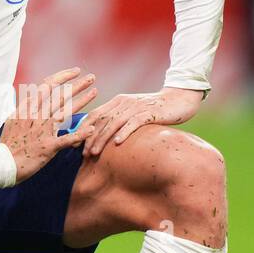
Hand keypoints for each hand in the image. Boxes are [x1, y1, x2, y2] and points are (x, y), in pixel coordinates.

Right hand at [0, 67, 97, 181]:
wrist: (2, 164)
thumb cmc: (8, 144)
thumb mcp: (12, 120)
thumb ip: (24, 107)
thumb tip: (31, 94)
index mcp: (27, 108)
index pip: (47, 86)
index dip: (62, 77)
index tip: (75, 72)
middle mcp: (36, 116)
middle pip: (59, 96)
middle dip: (77, 85)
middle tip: (91, 77)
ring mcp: (42, 130)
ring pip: (65, 111)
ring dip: (82, 100)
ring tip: (95, 91)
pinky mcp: (48, 146)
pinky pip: (67, 139)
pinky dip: (80, 134)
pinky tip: (91, 128)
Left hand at [81, 87, 203, 156]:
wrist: (179, 99)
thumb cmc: (155, 109)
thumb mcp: (133, 112)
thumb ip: (120, 120)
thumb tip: (105, 138)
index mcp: (117, 101)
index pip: (95, 115)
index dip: (83, 129)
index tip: (74, 143)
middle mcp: (124, 102)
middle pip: (101, 120)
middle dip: (90, 137)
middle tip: (82, 153)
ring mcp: (136, 107)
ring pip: (114, 123)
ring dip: (102, 139)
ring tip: (94, 153)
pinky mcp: (149, 112)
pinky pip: (134, 123)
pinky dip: (125, 133)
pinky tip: (118, 144)